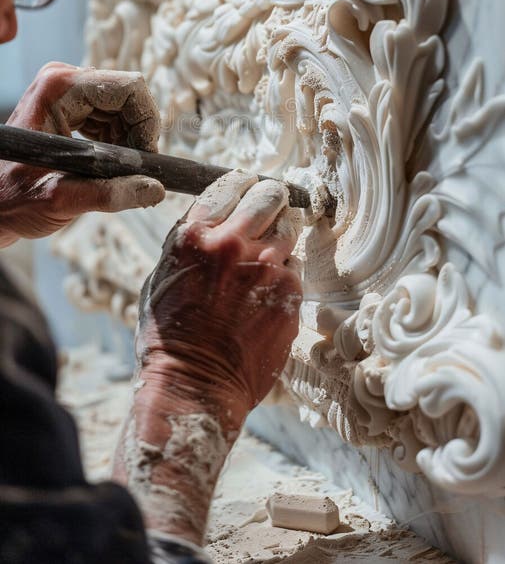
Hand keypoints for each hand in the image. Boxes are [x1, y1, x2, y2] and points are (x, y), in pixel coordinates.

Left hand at [0, 62, 164, 246]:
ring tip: (122, 175)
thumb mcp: (61, 199)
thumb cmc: (9, 198)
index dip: (146, 122)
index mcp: (59, 89)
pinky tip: (111, 168)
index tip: (146, 158)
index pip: (128, 88)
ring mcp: (67, 95)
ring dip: (130, 142)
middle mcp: (64, 82)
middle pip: (128, 97)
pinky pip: (110, 119)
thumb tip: (153, 189)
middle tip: (137, 172)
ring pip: (123, 110)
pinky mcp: (70, 109)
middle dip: (138, 135)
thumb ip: (109, 194)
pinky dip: (119, 144)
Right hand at [136, 170, 302, 428]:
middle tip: (272, 203)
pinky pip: (295, 266)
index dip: (241, 182)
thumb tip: (214, 220)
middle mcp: (232, 243)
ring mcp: (266, 267)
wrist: (195, 385)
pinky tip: (268, 292)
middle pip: (269, 196)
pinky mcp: (290, 292)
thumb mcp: (163, 276)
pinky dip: (285, 273)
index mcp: (195, 235)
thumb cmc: (170, 336)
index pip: (229, 185)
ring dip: (279, 238)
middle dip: (271, 198)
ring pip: (288, 230)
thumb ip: (191, 242)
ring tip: (266, 259)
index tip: (247, 183)